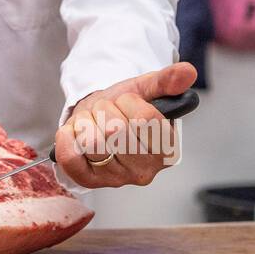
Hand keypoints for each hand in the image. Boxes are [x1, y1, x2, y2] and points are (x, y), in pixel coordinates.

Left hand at [54, 61, 196, 188]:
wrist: (98, 119)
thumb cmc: (122, 108)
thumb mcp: (145, 89)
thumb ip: (166, 80)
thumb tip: (187, 72)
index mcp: (165, 148)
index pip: (145, 119)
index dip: (127, 102)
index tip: (124, 100)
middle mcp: (145, 169)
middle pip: (116, 130)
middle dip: (104, 110)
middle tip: (105, 110)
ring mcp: (117, 178)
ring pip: (92, 142)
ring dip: (85, 122)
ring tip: (92, 121)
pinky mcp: (90, 181)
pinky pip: (71, 159)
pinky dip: (67, 138)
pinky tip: (75, 132)